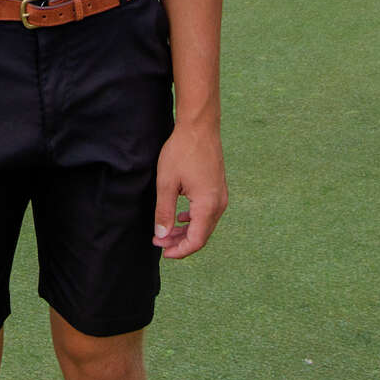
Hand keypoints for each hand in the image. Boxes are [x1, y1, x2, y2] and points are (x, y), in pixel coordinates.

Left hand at [152, 122, 226, 259]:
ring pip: (204, 224)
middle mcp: (219, 204)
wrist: (199, 127)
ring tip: (166, 232)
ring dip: (186, 231)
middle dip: (180, 242)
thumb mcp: (166, 183)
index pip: (196, 241)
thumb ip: (164, 212)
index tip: (163, 252)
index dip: (179, 251)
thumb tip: (162, 235)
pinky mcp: (218, 188)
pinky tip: (181, 217)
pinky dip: (193, 220)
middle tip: (159, 242)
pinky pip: (207, 213)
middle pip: (201, 235)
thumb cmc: (182, 151)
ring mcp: (221, 196)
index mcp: (207, 206)